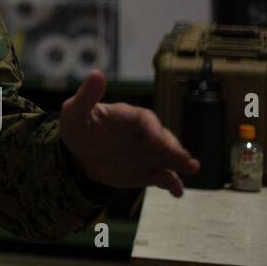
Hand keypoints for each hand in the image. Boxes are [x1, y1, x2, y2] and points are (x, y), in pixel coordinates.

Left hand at [59, 70, 198, 196]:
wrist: (76, 156)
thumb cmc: (77, 127)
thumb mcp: (75, 111)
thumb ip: (87, 96)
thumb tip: (96, 73)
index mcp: (127, 116)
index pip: (145, 119)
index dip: (153, 129)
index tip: (158, 140)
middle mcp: (142, 134)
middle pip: (163, 138)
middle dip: (174, 147)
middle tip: (184, 158)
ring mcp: (146, 153)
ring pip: (168, 157)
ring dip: (180, 162)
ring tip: (191, 168)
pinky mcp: (146, 171)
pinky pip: (162, 177)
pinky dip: (171, 183)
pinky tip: (177, 192)